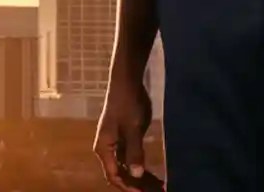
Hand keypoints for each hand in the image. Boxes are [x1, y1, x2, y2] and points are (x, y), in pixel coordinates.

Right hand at [93, 70, 156, 191]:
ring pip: (128, 168)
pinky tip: (154, 174)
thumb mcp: (133, 128)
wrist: (127, 82)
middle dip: (137, 185)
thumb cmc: (127, 104)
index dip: (128, 187)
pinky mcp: (125, 138)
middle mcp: (107, 149)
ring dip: (141, 178)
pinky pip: (132, 158)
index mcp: (104, 148)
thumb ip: (134, 151)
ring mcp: (116, 144)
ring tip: (159, 187)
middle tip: (157, 191)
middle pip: (121, 174)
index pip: (114, 175)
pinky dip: (142, 167)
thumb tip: (136, 175)